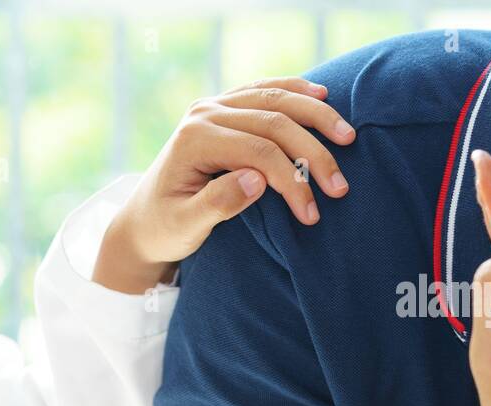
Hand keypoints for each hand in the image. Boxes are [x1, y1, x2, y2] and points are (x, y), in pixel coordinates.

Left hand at [93, 77, 355, 293]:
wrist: (143, 222)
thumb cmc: (164, 229)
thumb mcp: (185, 227)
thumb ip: (218, 204)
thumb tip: (258, 181)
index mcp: (194, 139)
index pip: (257, 151)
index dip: (291, 180)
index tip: (312, 212)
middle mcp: (204, 114)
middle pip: (273, 122)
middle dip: (312, 154)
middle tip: (340, 187)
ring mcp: (213, 106)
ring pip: (275, 100)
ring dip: (315, 116)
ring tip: (347, 136)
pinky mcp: (222, 108)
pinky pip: (264, 90)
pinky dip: (295, 91)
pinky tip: (322, 95)